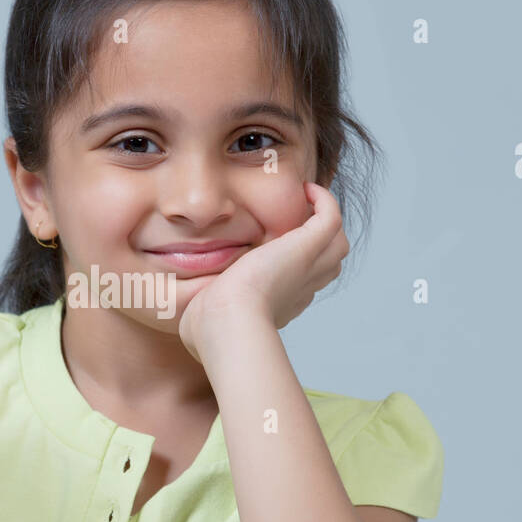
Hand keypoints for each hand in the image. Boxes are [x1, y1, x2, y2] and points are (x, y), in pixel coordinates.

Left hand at [178, 180, 348, 362]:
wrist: (225, 322)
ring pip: (336, 243)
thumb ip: (202, 311)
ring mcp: (309, 268)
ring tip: (304, 202)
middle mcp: (302, 289)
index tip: (273, 250)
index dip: (291, 265)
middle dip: (317, 243)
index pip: (299, 283)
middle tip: (296, 220)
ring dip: (324, 221)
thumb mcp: (206, 320)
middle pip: (328, 263)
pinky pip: (331, 217)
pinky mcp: (307, 247)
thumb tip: (185, 314)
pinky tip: (305, 190)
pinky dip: (324, 200)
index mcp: (281, 306)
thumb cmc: (209, 331)